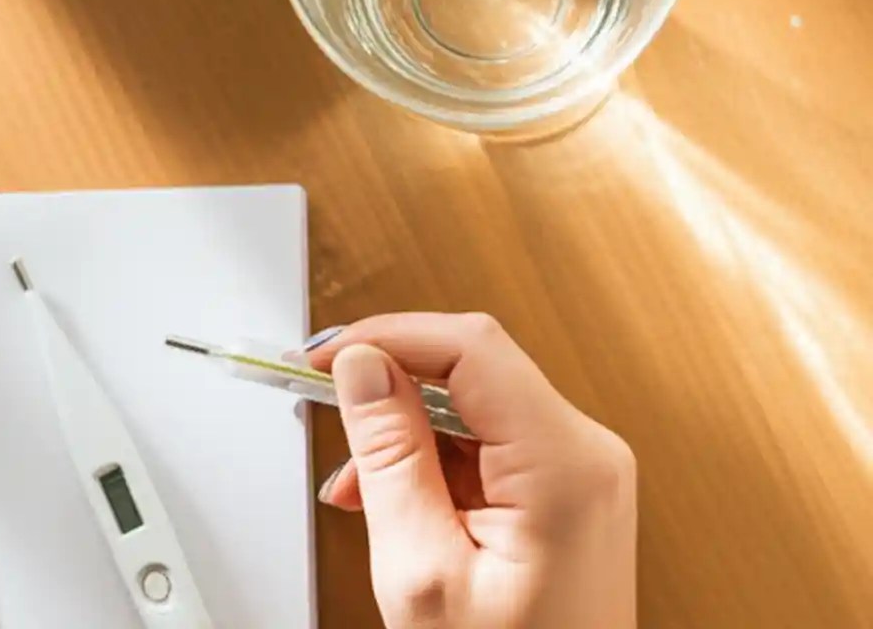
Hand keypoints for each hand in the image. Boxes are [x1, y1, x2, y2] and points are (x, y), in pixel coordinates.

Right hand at [310, 314, 635, 628]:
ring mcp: (580, 471)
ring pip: (472, 406)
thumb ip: (390, 455)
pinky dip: (431, 461)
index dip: (386, 336)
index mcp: (564, 464)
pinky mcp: (564, 489)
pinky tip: (390, 497)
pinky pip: (487, 445)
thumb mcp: (422, 567)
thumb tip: (362, 368)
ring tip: (355, 484)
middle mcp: (585, 454)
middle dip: (388, 383)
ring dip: (403, 430)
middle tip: (319, 399)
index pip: (469, 348)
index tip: (322, 356)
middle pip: (470, 368)